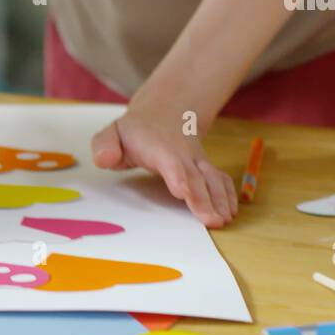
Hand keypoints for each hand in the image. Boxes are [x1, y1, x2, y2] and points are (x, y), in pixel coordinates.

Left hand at [91, 104, 236, 227]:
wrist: (164, 113)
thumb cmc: (133, 132)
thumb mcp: (111, 133)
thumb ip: (104, 146)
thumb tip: (104, 159)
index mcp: (158, 146)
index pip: (170, 162)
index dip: (178, 176)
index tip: (183, 193)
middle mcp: (183, 153)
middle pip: (196, 176)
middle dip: (204, 199)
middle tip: (212, 221)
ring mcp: (197, 160)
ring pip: (212, 178)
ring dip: (220, 200)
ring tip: (224, 221)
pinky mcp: (206, 168)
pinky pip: (220, 180)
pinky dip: (228, 195)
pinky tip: (230, 212)